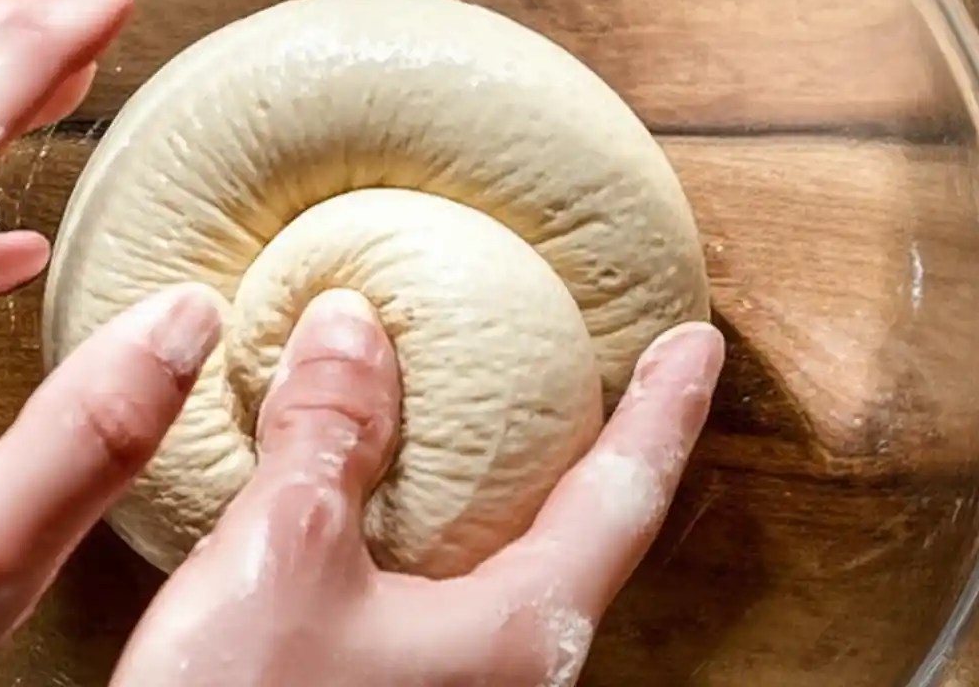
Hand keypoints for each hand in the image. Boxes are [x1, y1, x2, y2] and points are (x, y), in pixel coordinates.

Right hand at [110, 289, 724, 686]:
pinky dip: (455, 536)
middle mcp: (512, 675)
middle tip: (611, 379)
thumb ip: (327, 435)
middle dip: (603, 454)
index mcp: (518, 636)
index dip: (665, 411)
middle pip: (587, 542)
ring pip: (520, 576)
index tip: (696, 348)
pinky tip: (401, 519)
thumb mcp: (282, 557)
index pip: (623, 497)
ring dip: (522, 495)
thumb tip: (351, 326)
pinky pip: (462, 603)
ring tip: (507, 434)